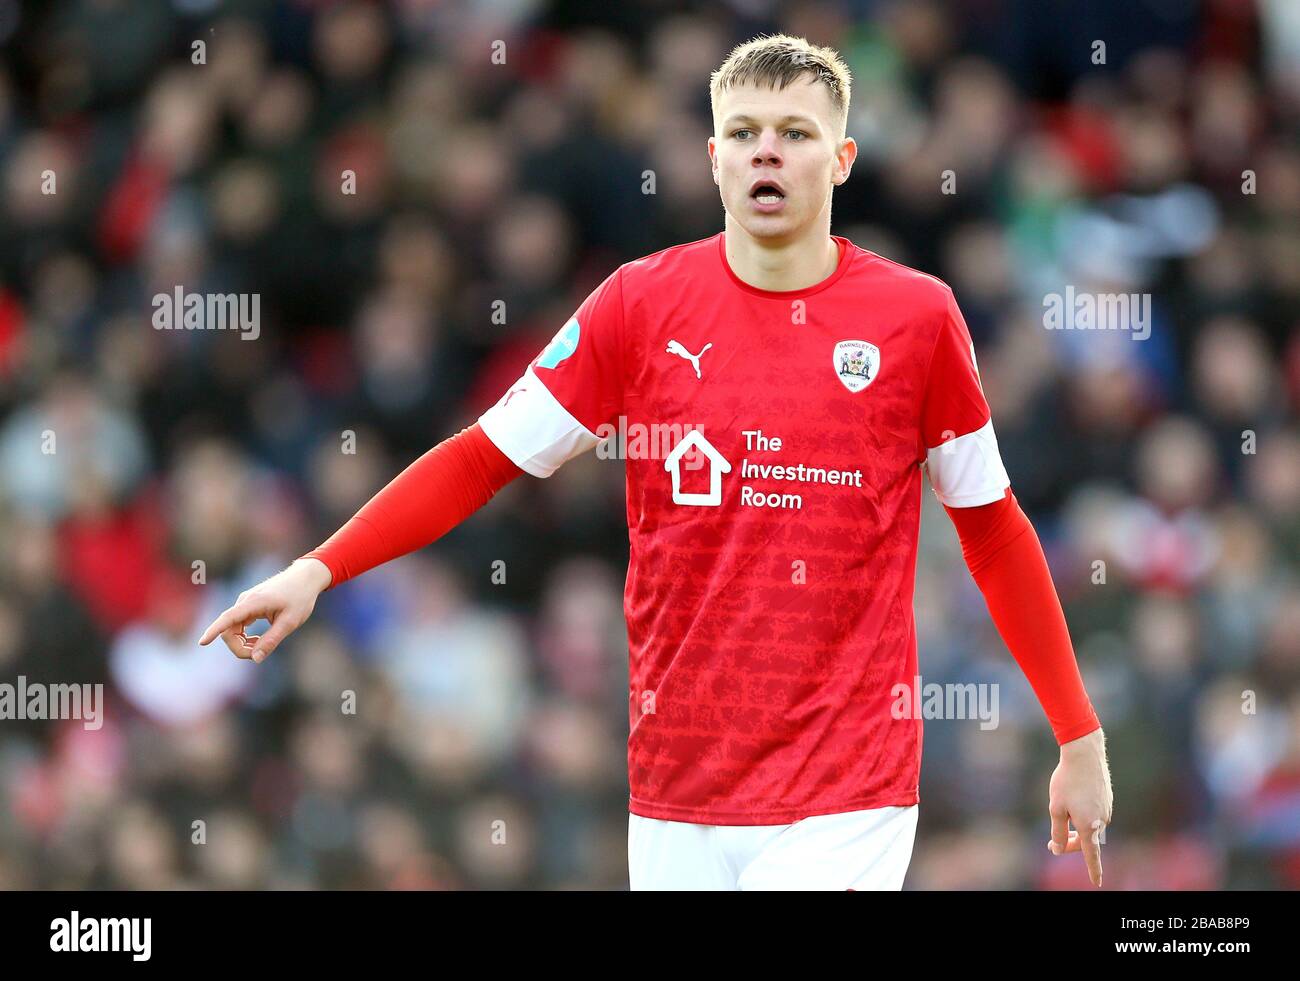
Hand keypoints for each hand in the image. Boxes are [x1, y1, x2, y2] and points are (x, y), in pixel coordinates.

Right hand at [198, 558, 332, 662]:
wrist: (306, 577)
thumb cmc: (301, 597)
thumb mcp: (290, 622)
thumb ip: (272, 640)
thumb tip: (255, 659)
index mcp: (254, 602)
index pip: (227, 618)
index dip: (213, 631)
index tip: (202, 642)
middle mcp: (245, 601)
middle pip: (228, 629)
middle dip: (238, 647)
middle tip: (259, 654)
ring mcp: (246, 602)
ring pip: (232, 628)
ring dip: (242, 642)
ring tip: (262, 646)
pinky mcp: (249, 605)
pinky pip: (238, 624)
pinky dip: (244, 636)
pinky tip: (256, 640)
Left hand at [1047, 727, 1112, 886]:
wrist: (1085, 755)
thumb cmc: (1067, 781)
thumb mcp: (1055, 808)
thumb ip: (1057, 832)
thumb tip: (1058, 850)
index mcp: (1088, 826)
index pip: (1090, 854)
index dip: (1093, 870)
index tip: (1097, 883)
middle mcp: (1101, 821)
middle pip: (1086, 841)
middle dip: (1070, 844)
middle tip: (1052, 843)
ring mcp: (1107, 810)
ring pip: (1089, 826)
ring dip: (1075, 827)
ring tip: (1063, 810)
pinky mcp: (1107, 800)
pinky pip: (1093, 814)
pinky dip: (1082, 814)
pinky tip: (1074, 798)